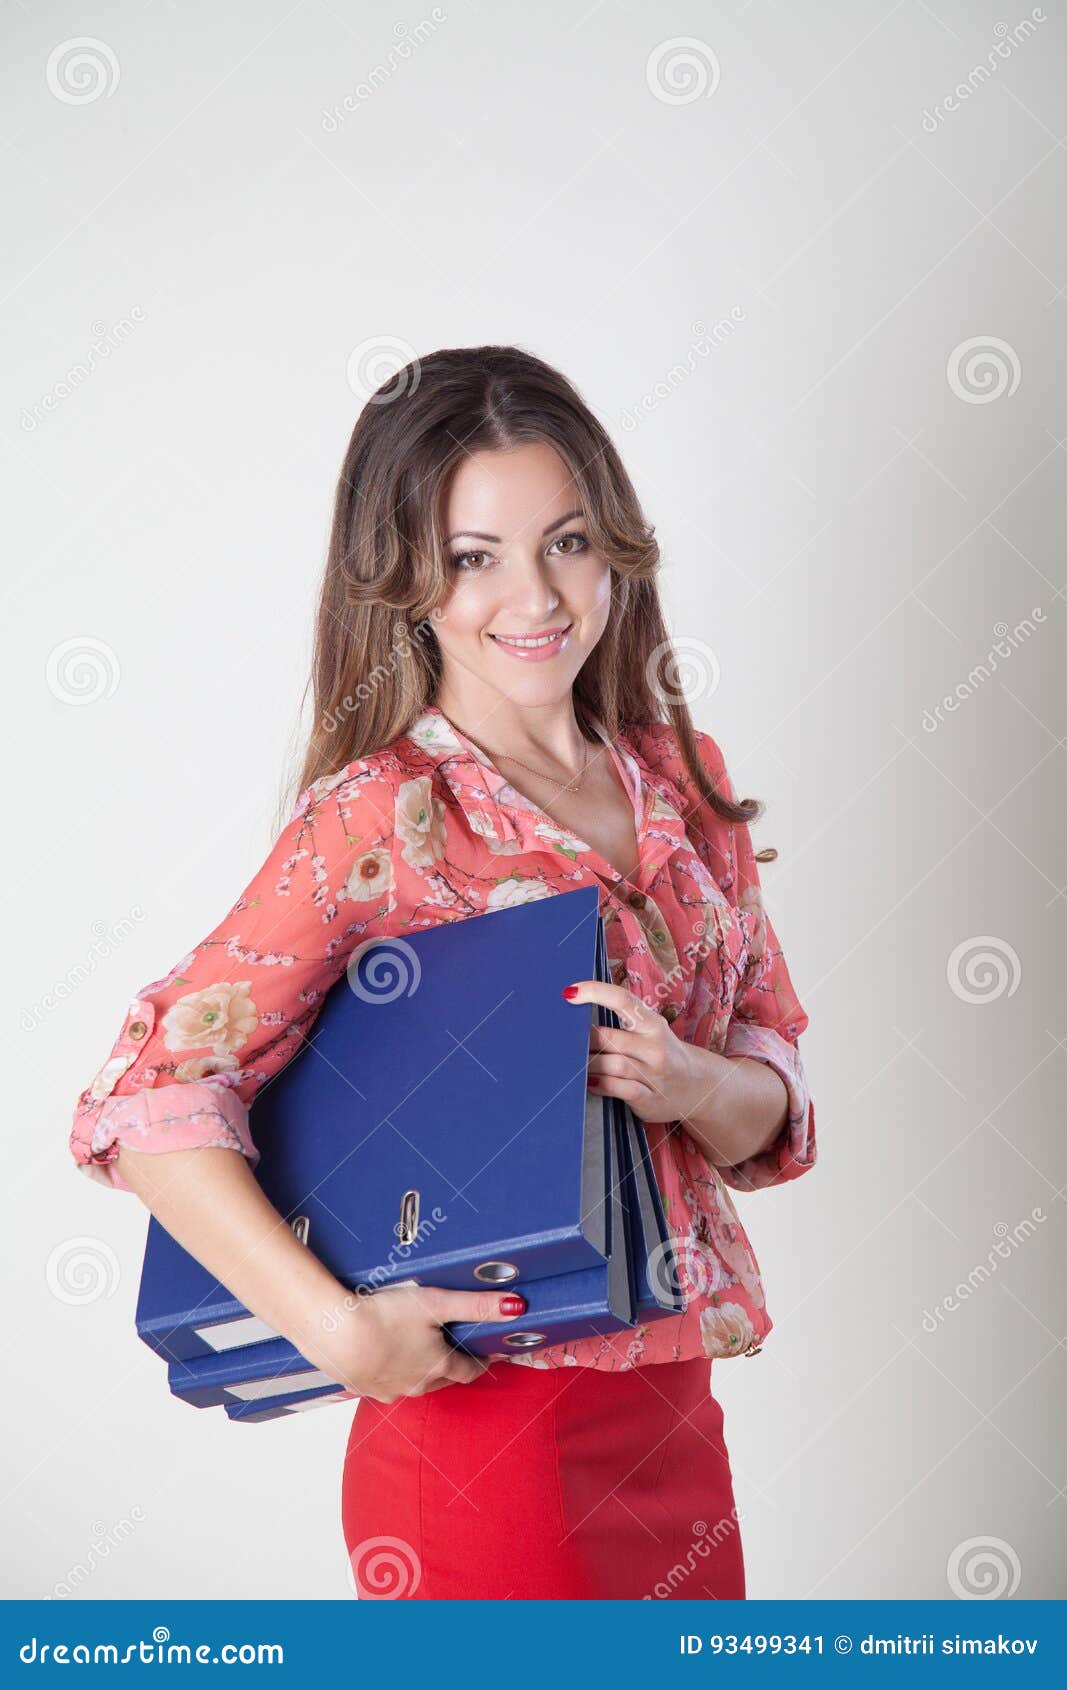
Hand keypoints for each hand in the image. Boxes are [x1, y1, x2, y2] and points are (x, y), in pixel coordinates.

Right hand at [311, 1281, 525, 1403]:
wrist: (335, 1334)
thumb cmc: (386, 1316)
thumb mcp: (436, 1303)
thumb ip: (476, 1305)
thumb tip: (516, 1307)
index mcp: (439, 1366)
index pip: (470, 1370)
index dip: (481, 1362)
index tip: (488, 1354)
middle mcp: (418, 1384)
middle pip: (444, 1379)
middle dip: (452, 1366)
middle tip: (455, 1349)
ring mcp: (390, 1389)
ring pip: (415, 1383)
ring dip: (421, 1370)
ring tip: (418, 1350)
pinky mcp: (365, 1387)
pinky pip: (387, 1383)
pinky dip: (391, 1371)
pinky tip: (383, 1356)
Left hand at [563, 979, 727, 1127]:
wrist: (698, 1087)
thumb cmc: (662, 1054)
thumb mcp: (650, 1031)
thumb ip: (622, 1023)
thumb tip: (578, 1016)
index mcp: (652, 1024)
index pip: (623, 1000)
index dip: (595, 992)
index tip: (570, 993)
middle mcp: (655, 1046)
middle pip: (609, 1037)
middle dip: (583, 1040)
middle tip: (567, 1042)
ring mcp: (653, 1073)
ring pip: (611, 1064)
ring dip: (588, 1064)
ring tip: (576, 1064)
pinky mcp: (648, 1098)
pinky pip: (616, 1089)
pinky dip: (598, 1085)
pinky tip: (590, 1082)